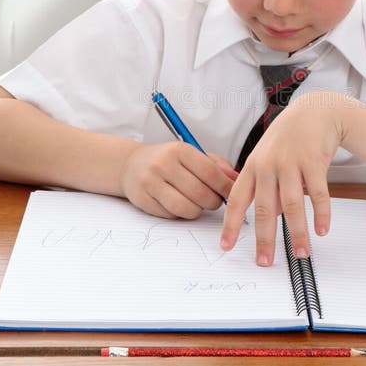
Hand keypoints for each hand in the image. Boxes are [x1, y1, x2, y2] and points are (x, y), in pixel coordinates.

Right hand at [120, 142, 237, 218]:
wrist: (130, 165)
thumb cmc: (167, 160)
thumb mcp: (191, 154)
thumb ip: (216, 164)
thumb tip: (236, 178)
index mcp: (180, 150)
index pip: (211, 172)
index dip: (226, 187)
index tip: (232, 193)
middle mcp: (164, 164)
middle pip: (200, 193)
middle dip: (214, 202)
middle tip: (215, 201)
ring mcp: (151, 183)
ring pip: (187, 208)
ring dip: (199, 211)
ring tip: (199, 204)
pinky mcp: (143, 200)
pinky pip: (171, 215)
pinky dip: (181, 214)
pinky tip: (180, 204)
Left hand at [220, 92, 344, 265]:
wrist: (313, 112)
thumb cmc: (286, 138)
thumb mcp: (266, 159)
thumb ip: (265, 188)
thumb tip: (270, 218)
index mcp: (252, 167)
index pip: (237, 200)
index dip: (230, 225)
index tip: (226, 247)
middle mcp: (268, 166)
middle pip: (265, 209)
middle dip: (265, 239)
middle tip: (265, 261)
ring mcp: (291, 164)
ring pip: (292, 206)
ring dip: (297, 233)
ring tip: (301, 253)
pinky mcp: (313, 162)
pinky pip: (318, 194)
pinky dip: (321, 214)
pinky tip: (322, 230)